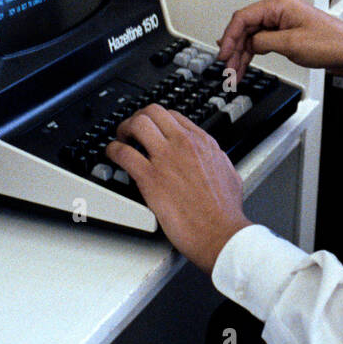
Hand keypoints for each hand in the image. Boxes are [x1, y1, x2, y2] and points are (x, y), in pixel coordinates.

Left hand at [106, 104, 249, 274]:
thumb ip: (217, 161)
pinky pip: (123, 153)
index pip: (174, 116)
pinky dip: (113, 151)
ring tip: (121, 140)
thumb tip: (215, 160)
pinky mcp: (149, 178)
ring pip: (137, 124)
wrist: (219, 231)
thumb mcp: (229, 174)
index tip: (152, 130)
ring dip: (124, 130)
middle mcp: (183, 144)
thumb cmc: (225, 211)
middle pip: (153, 112)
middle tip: (132, 131)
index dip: (158, 121)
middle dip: (138, 118)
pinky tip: (112, 156)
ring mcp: (165, 159)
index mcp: (203, 143)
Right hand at [216, 0, 342, 80]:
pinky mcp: (286, 31)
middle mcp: (279, 8)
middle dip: (235, 48)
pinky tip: (245, 64)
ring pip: (252, 36)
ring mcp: (282, 20)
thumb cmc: (331, 44)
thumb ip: (263, 42)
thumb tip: (247, 44)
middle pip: (245, 27)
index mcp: (279, 3)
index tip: (223, 54)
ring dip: (242, 54)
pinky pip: (262, 41)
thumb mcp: (291, 44)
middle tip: (227, 67)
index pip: (243, 17)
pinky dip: (253, 53)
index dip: (230, 37)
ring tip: (235, 71)